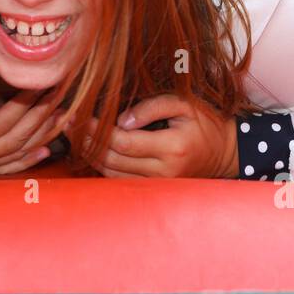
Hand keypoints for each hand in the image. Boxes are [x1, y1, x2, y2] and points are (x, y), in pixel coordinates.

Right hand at [0, 88, 70, 175]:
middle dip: (41, 114)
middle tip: (61, 94)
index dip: (25, 102)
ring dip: (43, 135)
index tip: (41, 83)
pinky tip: (46, 149)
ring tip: (64, 116)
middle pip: (16, 137)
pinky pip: (8, 169)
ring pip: (17, 153)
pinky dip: (28, 159)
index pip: (2, 120)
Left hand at [85, 93, 237, 178]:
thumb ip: (152, 107)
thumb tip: (121, 120)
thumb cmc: (205, 122)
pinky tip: (92, 150)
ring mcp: (160, 183)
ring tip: (74, 135)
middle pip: (114, 159)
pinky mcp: (156, 189)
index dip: (98, 130)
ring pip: (113, 173)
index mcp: (172, 147)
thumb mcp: (185, 104)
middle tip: (67, 124)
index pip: (124, 142)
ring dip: (90, 155)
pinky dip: (103, 166)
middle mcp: (164, 171)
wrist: (225, 152)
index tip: (79, 116)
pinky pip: (121, 180)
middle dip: (88, 141)